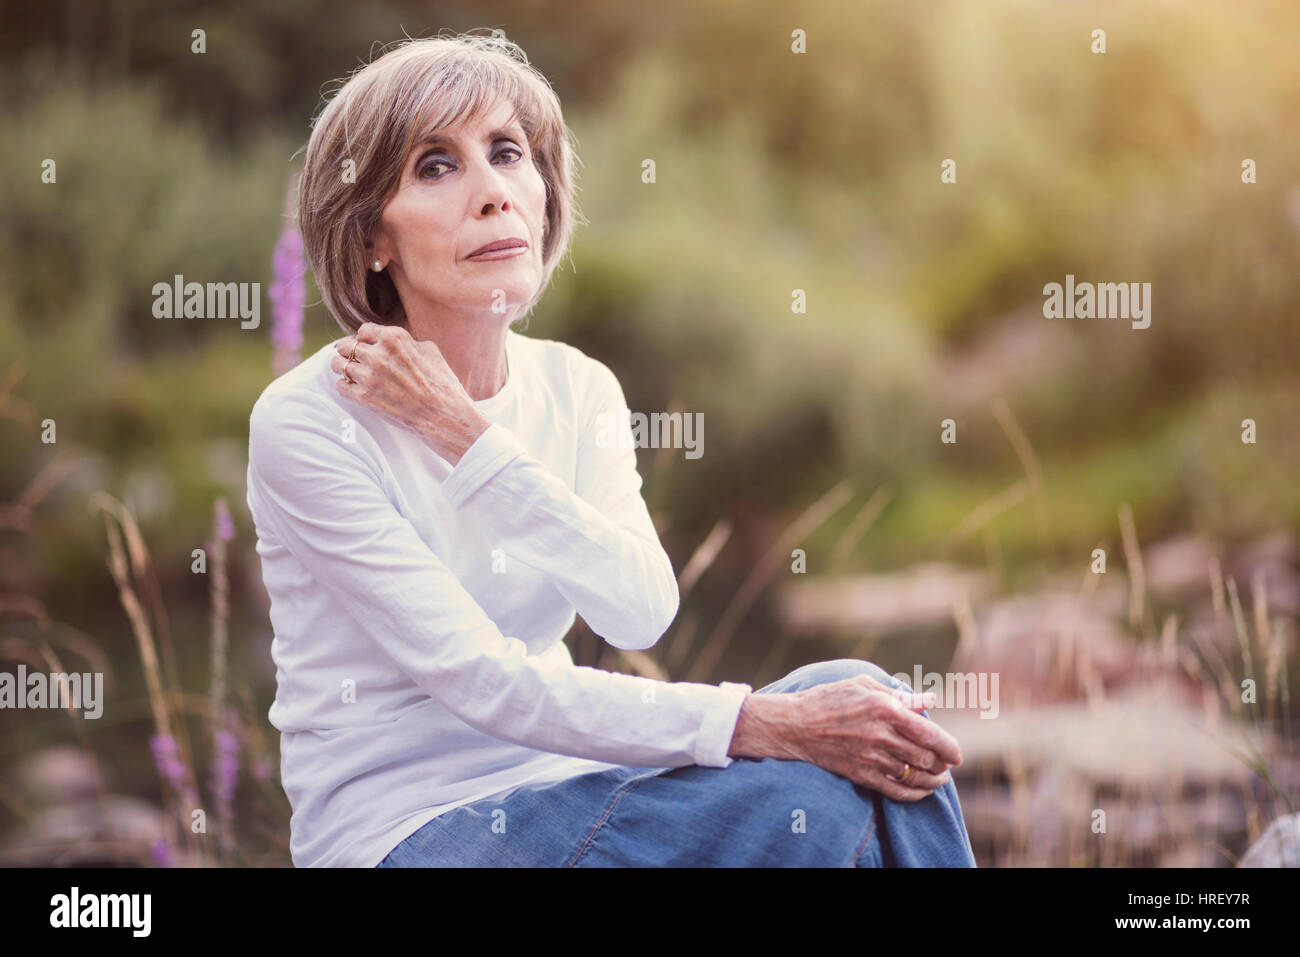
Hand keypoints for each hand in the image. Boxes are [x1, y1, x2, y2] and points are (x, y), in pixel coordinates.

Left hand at [330, 323, 488, 463]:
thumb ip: (407, 341)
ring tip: (350, 373)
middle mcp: (378, 355)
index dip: (364, 338)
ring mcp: (369, 377)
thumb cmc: (442, 384)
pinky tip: (354, 388)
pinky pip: (340, 386)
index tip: (365, 345)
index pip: (363, 330)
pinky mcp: (365, 398)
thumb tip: (394, 342)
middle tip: (352, 359)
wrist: (444, 415)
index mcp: (395, 339)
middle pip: (346, 345)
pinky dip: (345, 386)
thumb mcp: (430, 351)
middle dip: (348, 351)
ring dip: (343, 368)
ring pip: (339, 364)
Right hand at [731, 674, 963, 801]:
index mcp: (885, 708)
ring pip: (914, 776)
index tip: (957, 755)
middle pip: (926, 758)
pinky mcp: (860, 774)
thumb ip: (900, 696)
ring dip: (932, 780)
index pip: (929, 734)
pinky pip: (895, 791)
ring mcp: (870, 757)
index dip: (950, 748)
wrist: (795, 724)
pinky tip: (921, 791)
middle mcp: (881, 735)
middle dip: (943, 764)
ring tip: (939, 778)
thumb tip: (929, 701)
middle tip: (947, 764)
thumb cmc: (830, 698)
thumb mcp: (864, 686)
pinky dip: (913, 794)